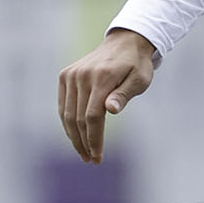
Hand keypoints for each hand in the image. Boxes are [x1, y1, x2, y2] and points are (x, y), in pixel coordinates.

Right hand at [58, 29, 157, 162]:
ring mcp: (71, 75)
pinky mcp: (65, 76)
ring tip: (83, 153)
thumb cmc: (136, 65)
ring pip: (67, 114)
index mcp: (101, 77)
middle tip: (91, 160)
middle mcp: (81, 76)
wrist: (125, 41)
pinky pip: (64, 105)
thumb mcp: (139, 80)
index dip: (94, 139)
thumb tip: (110, 110)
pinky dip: (68, 123)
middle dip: (83, 143)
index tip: (97, 157)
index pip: (92, 116)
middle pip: (77, 118)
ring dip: (74, 137)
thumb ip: (124, 95)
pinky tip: (76, 136)